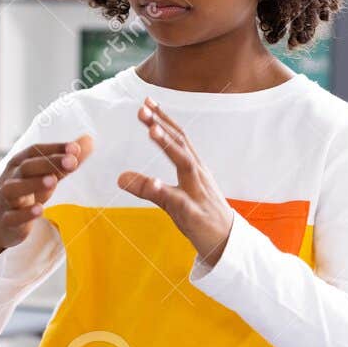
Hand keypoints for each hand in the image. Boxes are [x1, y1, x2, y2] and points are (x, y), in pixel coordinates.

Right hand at [0, 135, 93, 268]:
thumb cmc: (24, 194)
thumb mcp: (45, 175)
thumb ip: (66, 161)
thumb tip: (89, 140)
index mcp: (21, 164)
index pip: (37, 151)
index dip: (55, 148)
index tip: (76, 147)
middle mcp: (12, 178)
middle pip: (28, 166)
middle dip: (49, 162)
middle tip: (72, 161)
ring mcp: (6, 200)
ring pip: (15, 189)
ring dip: (34, 183)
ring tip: (53, 181)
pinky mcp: (6, 221)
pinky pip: (13, 216)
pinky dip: (25, 213)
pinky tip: (39, 210)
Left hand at [117, 98, 233, 266]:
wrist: (227, 244)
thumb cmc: (201, 216)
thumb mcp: (172, 200)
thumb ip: (148, 186)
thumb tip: (120, 177)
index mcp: (195, 168)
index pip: (179, 138)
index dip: (163, 119)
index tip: (147, 102)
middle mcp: (198, 175)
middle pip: (181, 144)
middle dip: (162, 125)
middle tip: (142, 109)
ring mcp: (198, 193)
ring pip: (184, 164)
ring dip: (168, 145)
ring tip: (151, 130)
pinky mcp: (194, 214)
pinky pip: (179, 200)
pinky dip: (166, 190)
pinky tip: (154, 182)